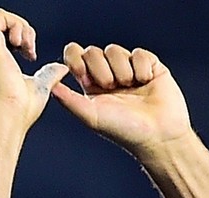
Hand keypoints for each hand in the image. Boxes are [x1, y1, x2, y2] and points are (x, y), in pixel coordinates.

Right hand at [0, 9, 67, 132]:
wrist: (10, 116)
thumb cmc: (21, 110)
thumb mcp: (40, 87)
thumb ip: (48, 75)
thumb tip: (62, 69)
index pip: (8, 34)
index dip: (24, 37)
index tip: (32, 55)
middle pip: (4, 22)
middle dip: (23, 29)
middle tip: (30, 50)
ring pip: (0, 16)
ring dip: (20, 26)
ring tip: (26, 47)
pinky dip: (15, 24)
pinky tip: (21, 44)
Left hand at [53, 43, 191, 155]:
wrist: (158, 135)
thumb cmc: (123, 131)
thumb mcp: (91, 116)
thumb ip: (69, 100)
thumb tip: (50, 86)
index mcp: (91, 85)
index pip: (75, 57)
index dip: (75, 58)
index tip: (80, 72)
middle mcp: (108, 74)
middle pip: (93, 51)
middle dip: (101, 70)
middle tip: (111, 88)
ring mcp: (128, 68)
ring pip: (114, 50)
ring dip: (122, 71)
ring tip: (131, 89)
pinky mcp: (148, 64)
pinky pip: (138, 53)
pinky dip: (141, 69)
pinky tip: (146, 83)